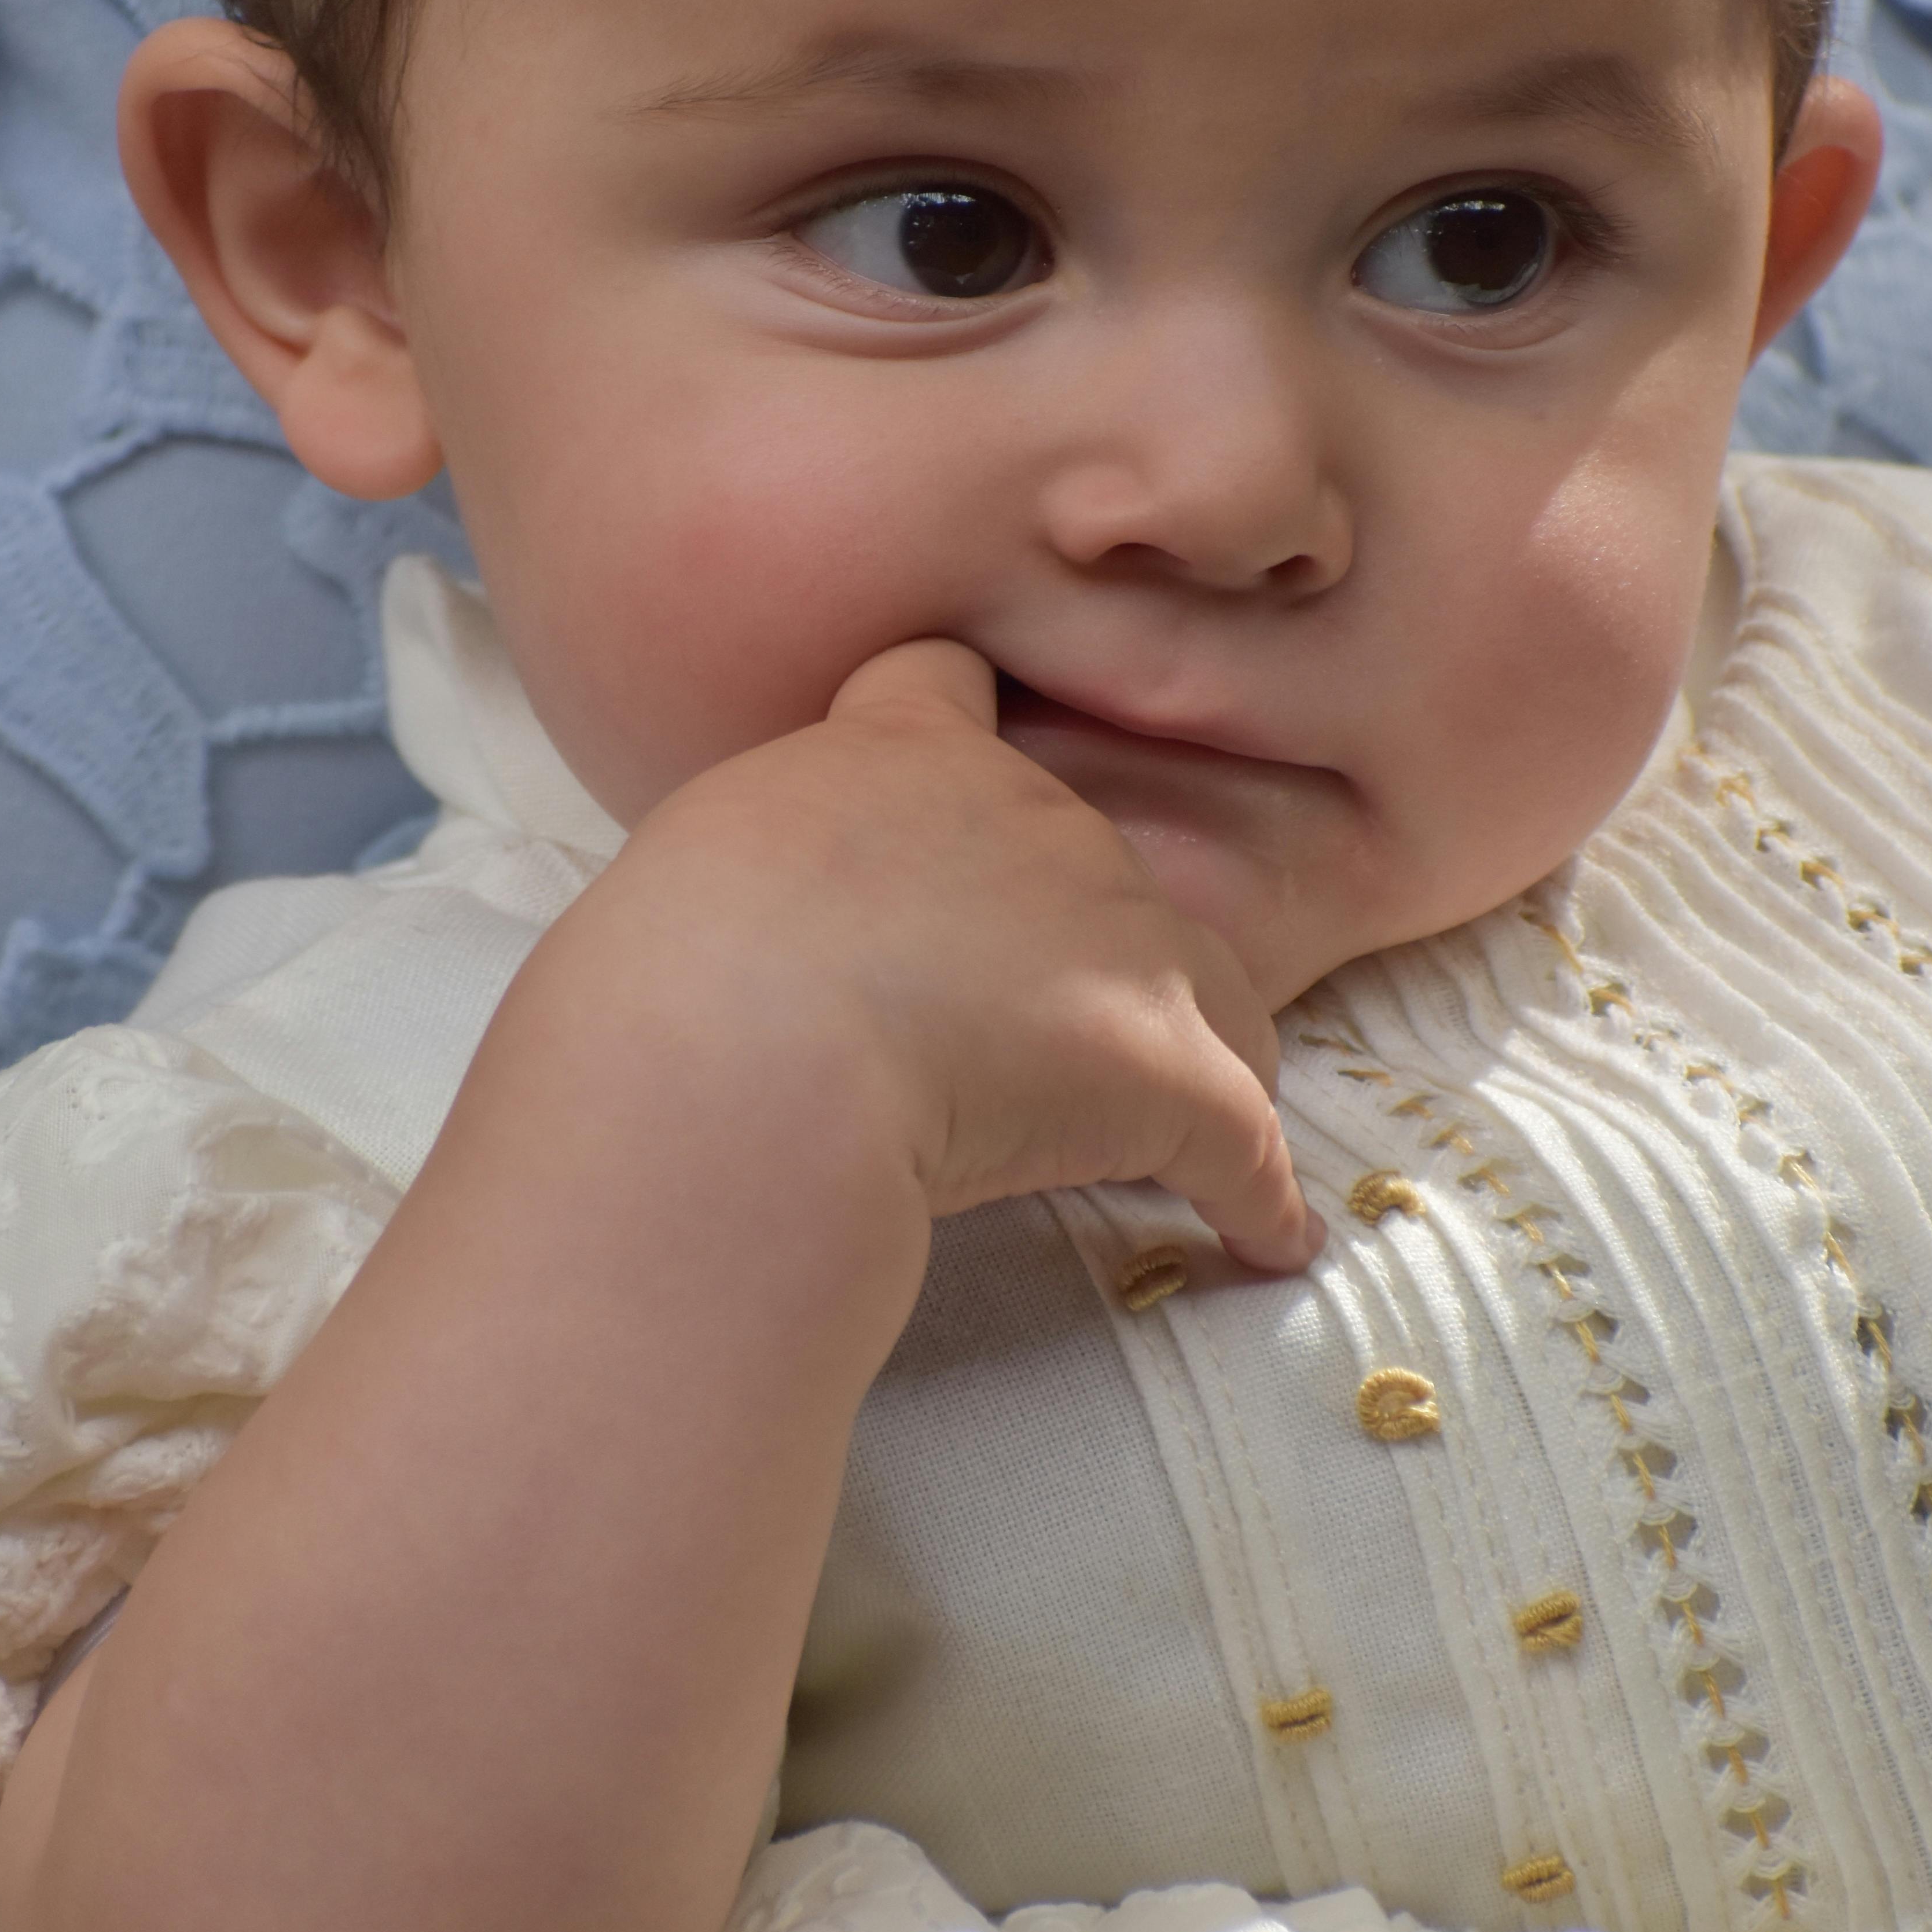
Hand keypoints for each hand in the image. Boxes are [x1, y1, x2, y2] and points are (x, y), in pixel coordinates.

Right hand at [613, 635, 1323, 1273]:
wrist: (737, 1054)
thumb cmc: (666, 984)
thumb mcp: (689, 883)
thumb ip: (752, 885)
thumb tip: (747, 959)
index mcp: (891, 756)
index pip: (943, 688)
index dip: (962, 735)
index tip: (964, 790)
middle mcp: (1031, 817)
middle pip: (1100, 870)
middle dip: (1086, 952)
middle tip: (1042, 1051)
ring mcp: (1116, 938)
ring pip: (1207, 997)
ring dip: (1205, 1061)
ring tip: (1199, 1149)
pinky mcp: (1165, 1068)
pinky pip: (1241, 1141)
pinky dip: (1254, 1195)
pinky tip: (1265, 1242)